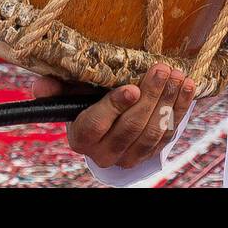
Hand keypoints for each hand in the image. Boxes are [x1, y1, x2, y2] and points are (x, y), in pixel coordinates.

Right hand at [34, 62, 195, 170]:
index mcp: (82, 138)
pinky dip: (180, 109)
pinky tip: (186, 87)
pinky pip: (169, 133)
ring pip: (152, 133)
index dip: (115, 107)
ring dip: (167, 102)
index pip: (97, 125)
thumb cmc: (87, 102)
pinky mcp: (152, 153)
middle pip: (131, 128)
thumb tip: (41, 85)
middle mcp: (105, 153)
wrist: (107, 128)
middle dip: (149, 97)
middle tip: (160, 70)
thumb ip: (56, 88)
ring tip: (175, 75)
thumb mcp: (70, 93)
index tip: (132, 88)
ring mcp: (131, 156)